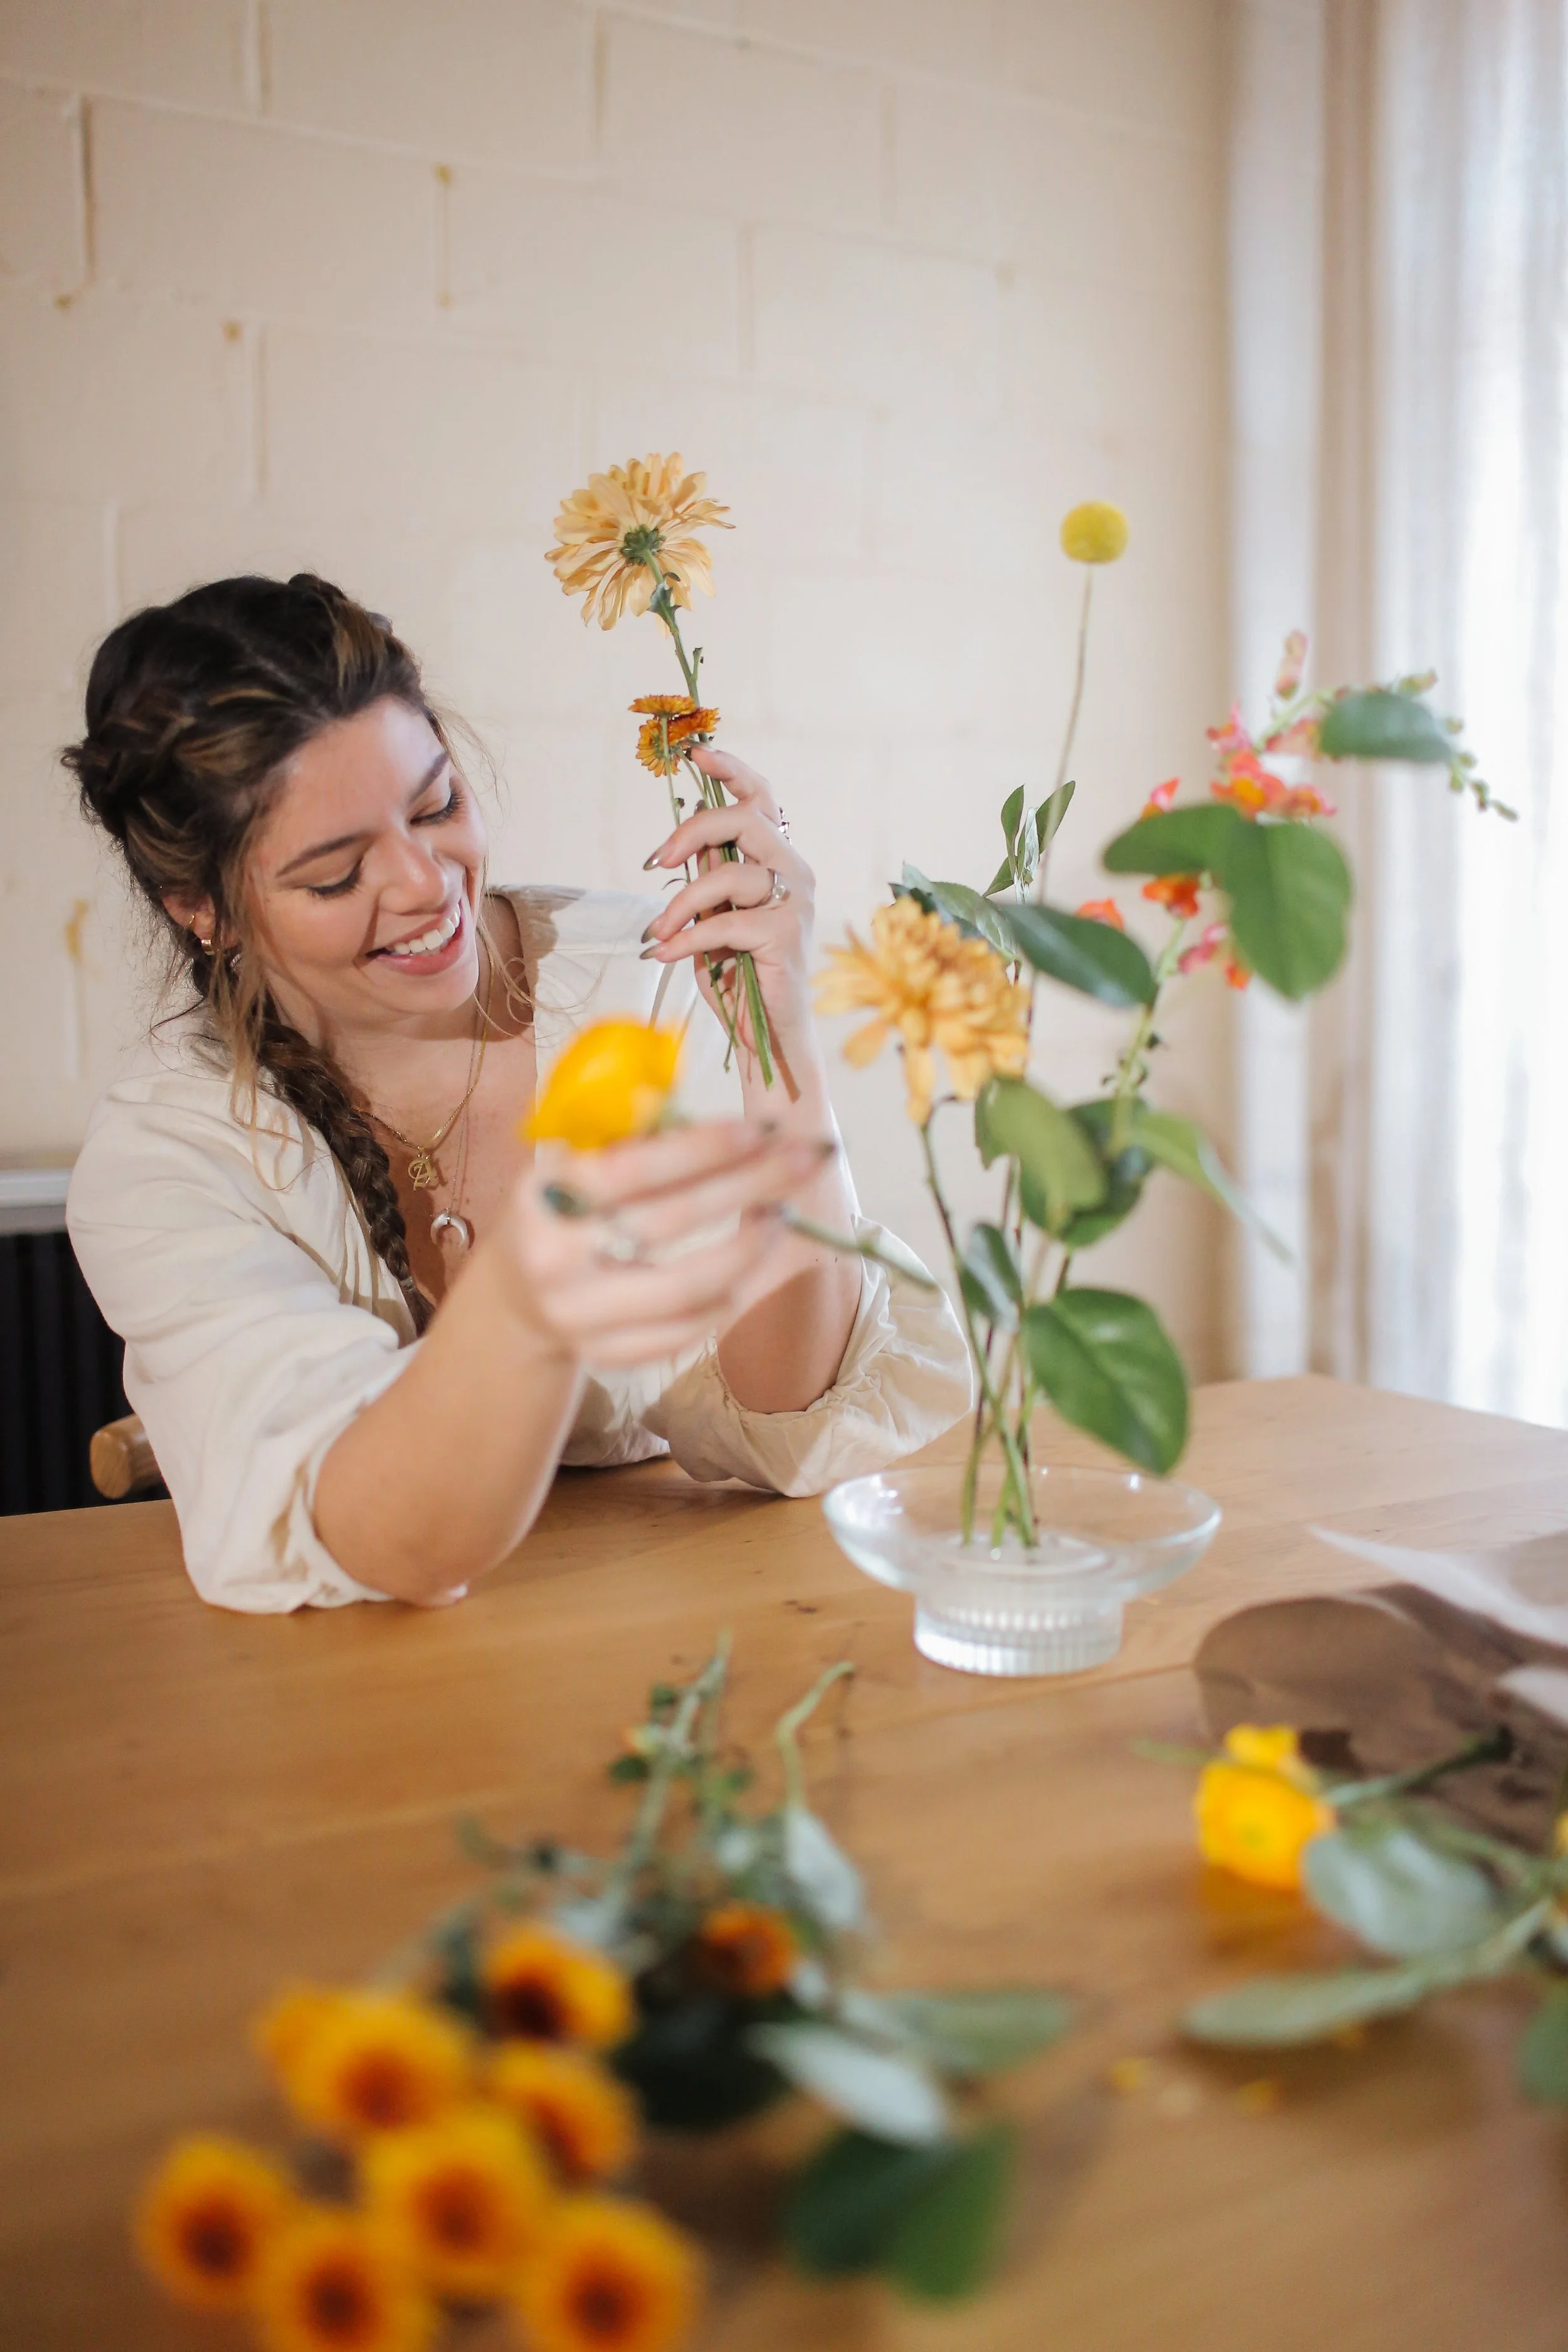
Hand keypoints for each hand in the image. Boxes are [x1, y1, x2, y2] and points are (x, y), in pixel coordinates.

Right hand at [496, 1121, 831, 1369]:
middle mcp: (555, 1260)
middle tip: (803, 1161)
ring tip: (780, 1216)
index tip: (761, 1131)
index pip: (632, 1168)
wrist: (514, 1295)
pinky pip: (684, 1333)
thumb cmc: (564, 1211)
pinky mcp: (606, 1357)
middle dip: (748, 1186)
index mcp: (544, 1197)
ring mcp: (579, 1316)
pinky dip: (725, 1298)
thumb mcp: (577, 1164)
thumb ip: (632, 1138)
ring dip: (748, 1250)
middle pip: (670, 1224)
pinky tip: (748, 1266)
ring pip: (686, 1289)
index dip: (702, 1149)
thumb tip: (713, 1114)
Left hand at [640, 746, 819, 1091]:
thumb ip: (707, 877)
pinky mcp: (786, 936)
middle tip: (657, 861)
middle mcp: (795, 872)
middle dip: (693, 830)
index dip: (730, 771)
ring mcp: (796, 903)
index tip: (695, 753)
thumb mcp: (713, 916)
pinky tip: (664, 955)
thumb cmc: (738, 975)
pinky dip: (687, 938)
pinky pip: (726, 922)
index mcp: (778, 860)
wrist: (767, 1035)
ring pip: (731, 873)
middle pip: (745, 819)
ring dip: (682, 902)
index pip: (761, 799)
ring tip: (657, 932)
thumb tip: (682, 842)